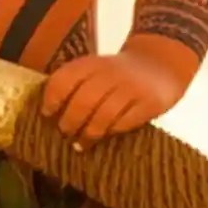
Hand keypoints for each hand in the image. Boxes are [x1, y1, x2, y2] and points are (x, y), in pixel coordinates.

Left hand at [40, 51, 184, 150]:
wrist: (161, 63)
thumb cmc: (118, 72)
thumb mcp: (95, 68)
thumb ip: (75, 83)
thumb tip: (49, 112)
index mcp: (91, 63)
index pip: (65, 79)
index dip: (52, 98)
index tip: (46, 114)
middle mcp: (111, 73)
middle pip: (83, 101)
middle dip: (69, 121)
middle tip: (64, 133)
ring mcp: (132, 88)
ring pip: (104, 115)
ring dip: (88, 133)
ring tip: (79, 144)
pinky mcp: (150, 103)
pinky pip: (125, 122)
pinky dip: (111, 132)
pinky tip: (104, 137)